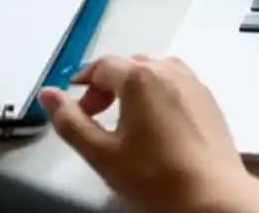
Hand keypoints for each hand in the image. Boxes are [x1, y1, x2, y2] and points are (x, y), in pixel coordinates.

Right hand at [37, 55, 258, 212]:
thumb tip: (49, 95)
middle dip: (107, 84)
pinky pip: (177, 81)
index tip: (76, 105)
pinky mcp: (208, 99)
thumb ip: (70, 121)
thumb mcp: (100, 153)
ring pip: (155, 69)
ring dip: (134, 84)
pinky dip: (159, 90)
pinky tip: (155, 121)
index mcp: (140, 78)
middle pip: (129, 64)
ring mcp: (193, 83)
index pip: (102, 65)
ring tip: (125, 117)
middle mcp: (170, 71)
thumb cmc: (155, 176)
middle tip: (95, 115)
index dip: (83, 82)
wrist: (210, 194)